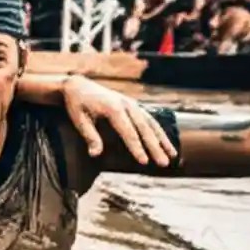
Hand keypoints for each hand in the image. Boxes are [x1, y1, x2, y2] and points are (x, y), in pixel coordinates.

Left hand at [61, 76, 176, 165]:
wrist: (78, 85)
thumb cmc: (77, 105)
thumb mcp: (79, 120)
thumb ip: (89, 136)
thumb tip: (95, 154)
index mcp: (113, 108)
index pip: (128, 132)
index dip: (136, 147)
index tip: (144, 162)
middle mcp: (126, 104)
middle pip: (144, 128)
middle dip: (155, 147)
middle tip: (163, 163)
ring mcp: (132, 104)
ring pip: (151, 123)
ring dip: (163, 139)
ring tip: (172, 155)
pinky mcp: (133, 105)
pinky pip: (149, 119)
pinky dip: (159, 131)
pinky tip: (166, 142)